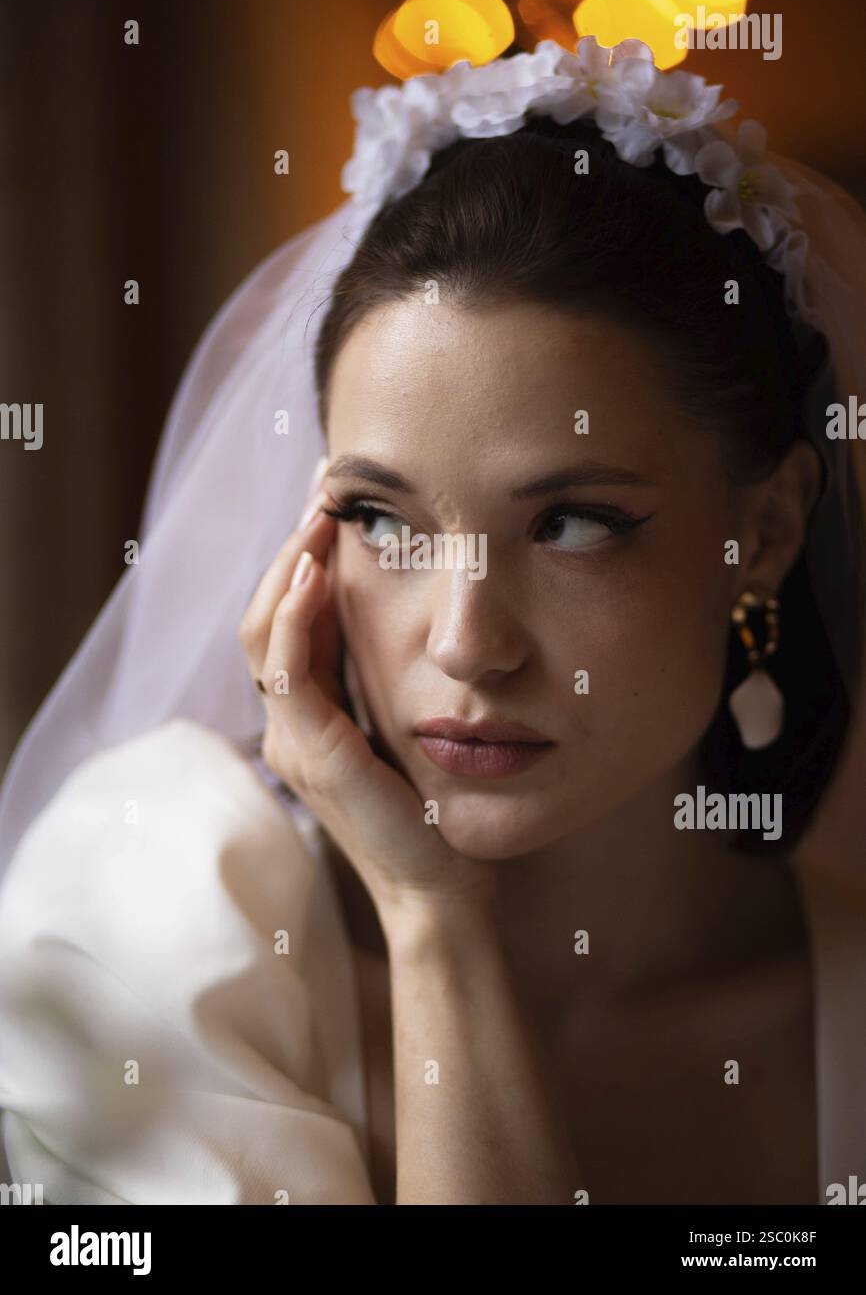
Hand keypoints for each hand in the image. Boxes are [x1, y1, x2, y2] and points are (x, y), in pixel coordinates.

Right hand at [238, 461, 493, 918]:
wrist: (443, 892)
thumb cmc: (435, 812)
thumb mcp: (411, 726)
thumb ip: (392, 677)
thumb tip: (411, 604)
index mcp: (308, 716)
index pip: (285, 618)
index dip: (302, 555)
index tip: (333, 497)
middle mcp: (289, 726)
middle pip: (263, 615)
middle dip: (292, 544)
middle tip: (326, 483)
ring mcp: (293, 743)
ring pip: (263, 635)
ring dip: (288, 567)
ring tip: (319, 513)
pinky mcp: (315, 759)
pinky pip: (286, 674)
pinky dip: (293, 618)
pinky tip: (314, 574)